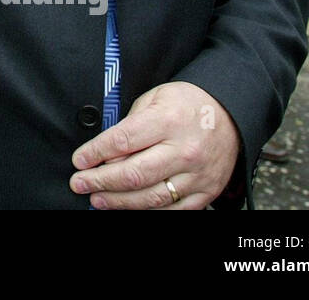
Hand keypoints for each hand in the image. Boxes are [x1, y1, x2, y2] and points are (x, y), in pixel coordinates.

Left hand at [70, 82, 240, 208]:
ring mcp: (196, 174)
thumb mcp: (154, 98)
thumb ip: (130, 123)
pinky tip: (130, 206)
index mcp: (168, 121)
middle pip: (134, 174)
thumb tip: (105, 150)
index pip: (123, 141)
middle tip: (80, 184)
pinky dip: (148, 210)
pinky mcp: (205, 191)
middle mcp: (184, 150)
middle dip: (100, 181)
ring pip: (151, 197)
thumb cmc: (187, 104)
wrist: (229, 114)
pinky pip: (173, 209)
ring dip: (119, 201)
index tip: (79, 160)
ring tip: (98, 199)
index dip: (95, 153)